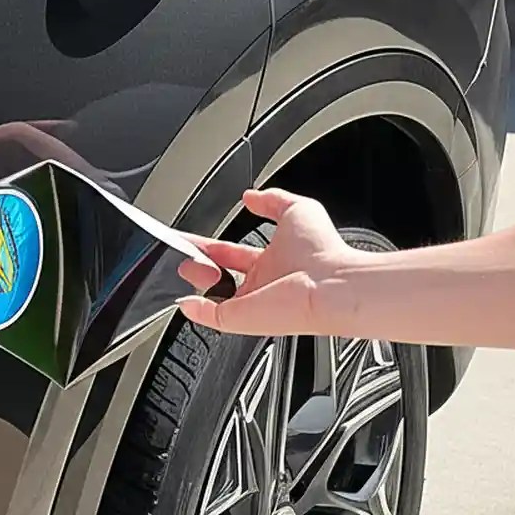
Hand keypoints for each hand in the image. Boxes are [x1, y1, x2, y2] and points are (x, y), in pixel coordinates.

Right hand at [175, 188, 364, 335]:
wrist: (332, 285)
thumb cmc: (323, 251)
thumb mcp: (297, 210)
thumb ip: (273, 200)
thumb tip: (251, 196)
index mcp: (275, 262)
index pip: (237, 254)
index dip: (216, 246)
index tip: (196, 238)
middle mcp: (263, 284)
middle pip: (223, 276)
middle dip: (201, 264)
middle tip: (182, 253)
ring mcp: (252, 302)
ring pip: (216, 296)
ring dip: (198, 282)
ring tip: (183, 267)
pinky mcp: (243, 317)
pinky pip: (214, 317)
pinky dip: (197, 311)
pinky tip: (184, 300)